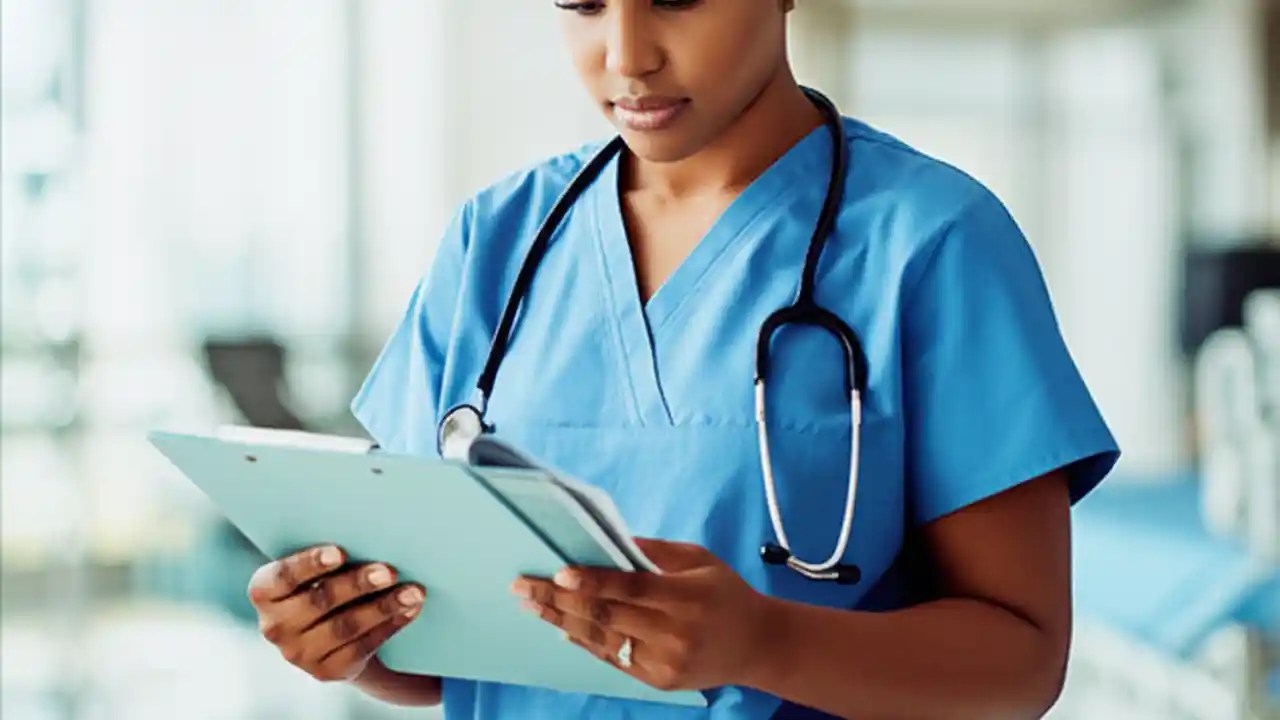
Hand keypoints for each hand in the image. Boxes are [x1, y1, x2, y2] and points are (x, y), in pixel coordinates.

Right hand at [248, 545, 425, 682]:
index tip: (341, 552)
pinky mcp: (326, 671)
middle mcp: (274, 626)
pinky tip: (410, 609)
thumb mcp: (315, 568)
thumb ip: (331, 555)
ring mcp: (298, 654)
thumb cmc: (323, 581)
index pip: (283, 576)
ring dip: (383, 606)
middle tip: (389, 571)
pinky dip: (390, 625)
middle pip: (320, 601)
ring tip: (413, 591)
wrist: (327, 634)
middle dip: (357, 584)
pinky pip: (362, 647)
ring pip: (345, 627)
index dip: (310, 564)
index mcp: (264, 591)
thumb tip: (374, 529)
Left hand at [511, 539, 771, 691]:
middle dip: (560, 600)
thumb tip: (608, 539)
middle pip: (608, 616)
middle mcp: (674, 632)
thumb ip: (655, 552)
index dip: (593, 582)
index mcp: (687, 596)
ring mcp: (665, 661)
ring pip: (604, 640)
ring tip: (531, 606)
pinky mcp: (659, 680)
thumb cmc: (726, 593)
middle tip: (523, 586)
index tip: (558, 573)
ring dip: (562, 621)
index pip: (632, 588)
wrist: (759, 646)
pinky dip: (585, 642)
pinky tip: (561, 627)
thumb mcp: (700, 559)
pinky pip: (614, 659)